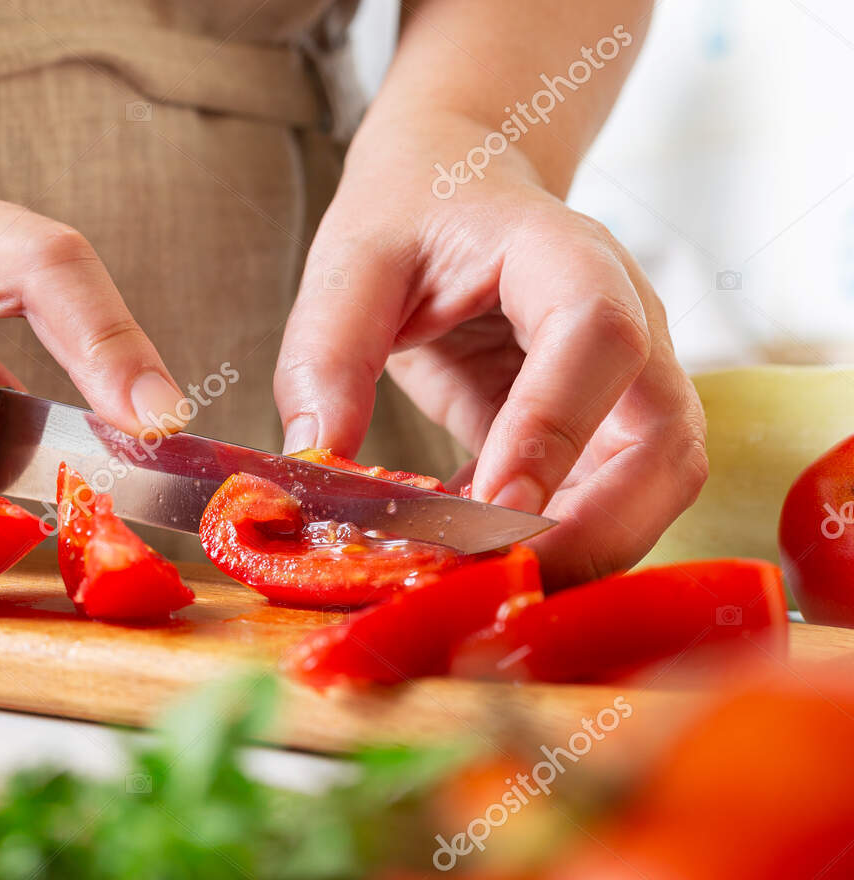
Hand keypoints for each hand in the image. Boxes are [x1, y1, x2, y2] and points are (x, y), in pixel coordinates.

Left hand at [274, 111, 705, 585]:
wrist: (458, 189)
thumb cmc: (411, 215)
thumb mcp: (352, 262)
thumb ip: (326, 352)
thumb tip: (314, 460)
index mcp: (568, 256)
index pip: (600, 337)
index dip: (555, 428)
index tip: (495, 507)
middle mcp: (630, 325)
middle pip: (663, 444)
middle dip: (594, 531)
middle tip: (495, 584)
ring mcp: (627, 388)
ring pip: (650, 493)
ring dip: (577, 556)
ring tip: (475, 591)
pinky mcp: (597, 439)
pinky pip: (597, 511)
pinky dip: (542, 552)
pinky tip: (465, 568)